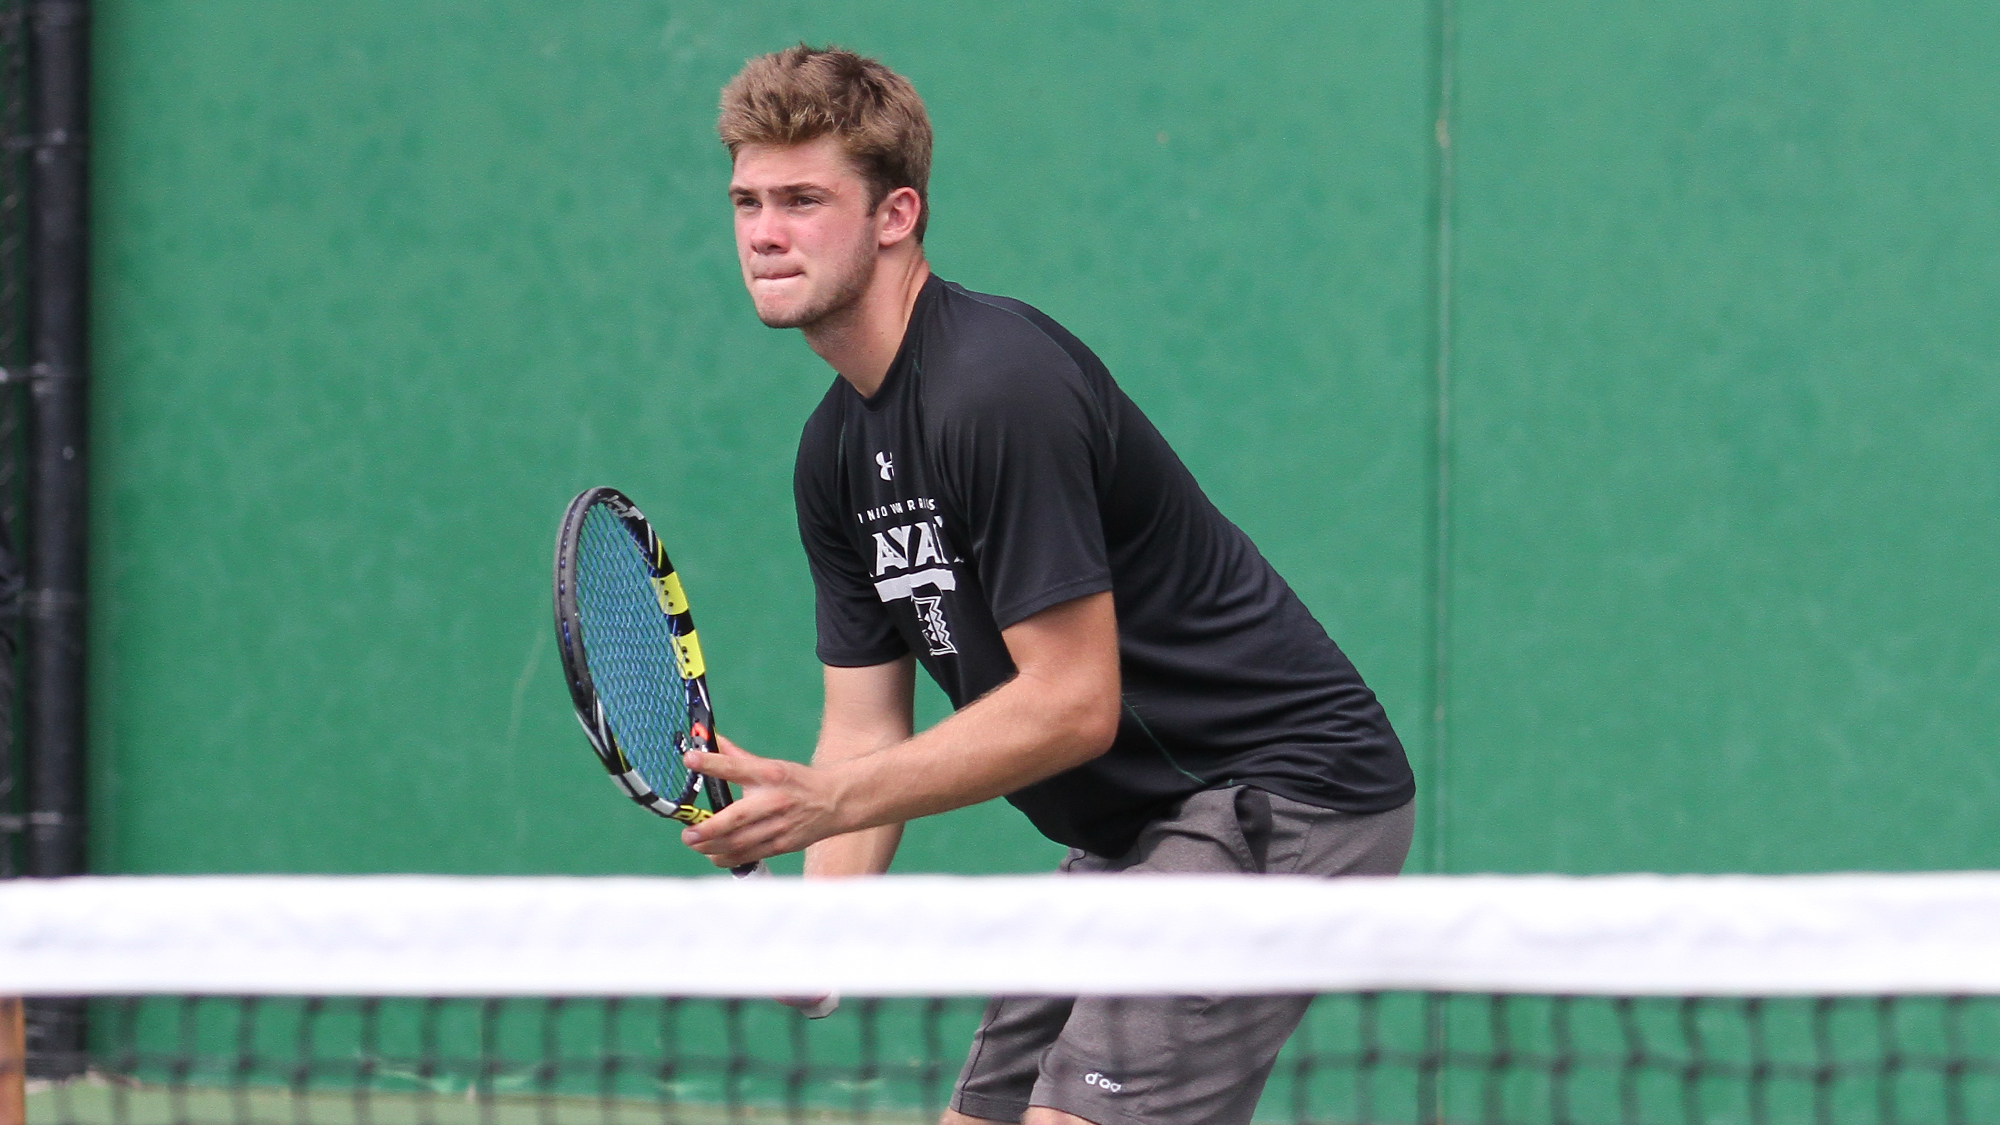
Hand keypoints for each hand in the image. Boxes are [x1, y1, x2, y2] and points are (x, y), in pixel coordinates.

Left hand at [681, 734, 845, 867]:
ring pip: (740, 842)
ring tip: (695, 843)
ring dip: (712, 846)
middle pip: (736, 817)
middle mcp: (774, 800)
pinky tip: (713, 855)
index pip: (736, 766)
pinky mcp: (782, 845)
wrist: (835, 802)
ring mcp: (779, 825)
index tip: (689, 758)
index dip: (711, 762)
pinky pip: (750, 855)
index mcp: (770, 774)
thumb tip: (713, 741)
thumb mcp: (772, 765)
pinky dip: (728, 858)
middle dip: (708, 828)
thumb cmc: (798, 783)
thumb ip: (739, 757)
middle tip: (688, 833)